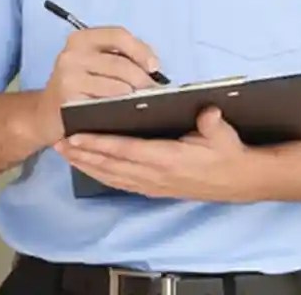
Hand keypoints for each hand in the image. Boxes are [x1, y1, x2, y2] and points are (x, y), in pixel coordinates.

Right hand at [31, 27, 160, 144]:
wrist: (44, 114)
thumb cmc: (77, 87)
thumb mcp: (92, 63)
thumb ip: (118, 58)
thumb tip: (153, 68)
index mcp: (80, 39)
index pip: (118, 35)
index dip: (141, 50)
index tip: (155, 67)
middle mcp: (71, 54)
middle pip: (120, 64)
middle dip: (143, 80)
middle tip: (154, 93)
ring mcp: (68, 78)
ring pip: (117, 86)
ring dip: (135, 97)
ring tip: (144, 104)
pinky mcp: (69, 101)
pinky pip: (106, 104)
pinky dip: (121, 109)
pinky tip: (125, 113)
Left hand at [54, 106, 262, 201]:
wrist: (242, 181)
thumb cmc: (230, 153)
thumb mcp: (225, 135)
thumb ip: (213, 123)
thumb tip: (207, 112)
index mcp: (169, 159)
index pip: (126, 150)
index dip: (99, 144)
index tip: (77, 135)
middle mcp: (156, 175)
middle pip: (111, 165)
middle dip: (83, 154)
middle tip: (58, 142)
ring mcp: (154, 184)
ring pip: (111, 176)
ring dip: (86, 165)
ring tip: (64, 152)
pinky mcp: (155, 189)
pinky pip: (121, 183)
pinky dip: (100, 175)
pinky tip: (87, 167)